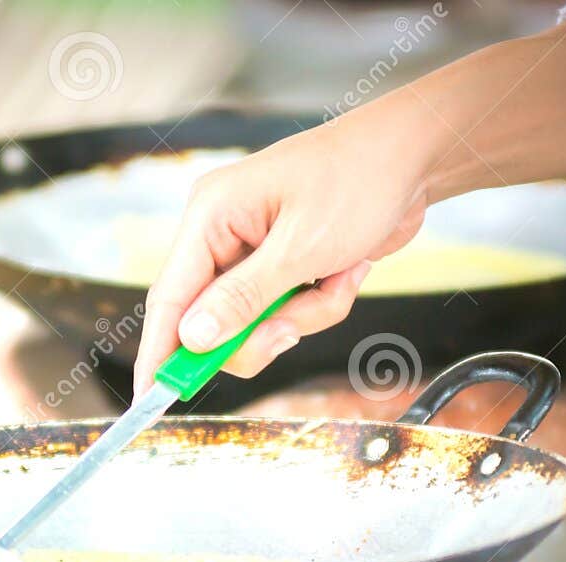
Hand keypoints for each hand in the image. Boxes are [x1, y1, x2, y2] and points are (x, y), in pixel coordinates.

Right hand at [131, 105, 434, 395]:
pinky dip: (324, 304)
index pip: (169, 297)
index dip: (160, 353)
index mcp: (211, 216)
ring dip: (306, 314)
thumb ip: (243, 298)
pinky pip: (291, 314)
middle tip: (294, 325)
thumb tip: (192, 339)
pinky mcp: (285, 268)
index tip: (151, 399)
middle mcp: (224, 235)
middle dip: (262, 332)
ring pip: (259, 326)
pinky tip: (348, 269)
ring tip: (339, 276)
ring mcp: (255, 254)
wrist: (414, 158)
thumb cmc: (358, 180)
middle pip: (214, 324)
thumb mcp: (301, 246)